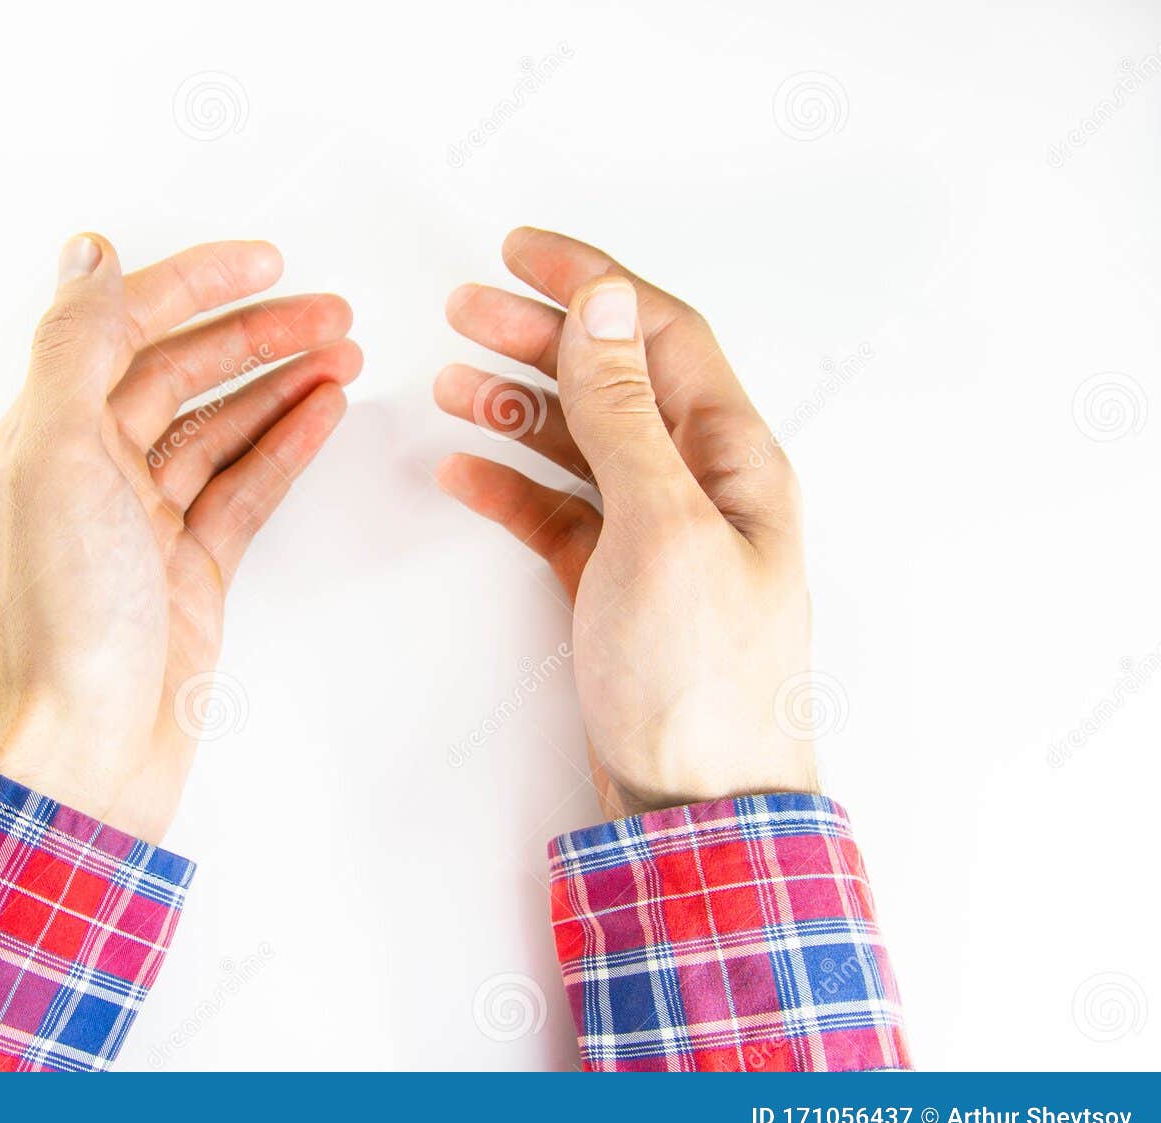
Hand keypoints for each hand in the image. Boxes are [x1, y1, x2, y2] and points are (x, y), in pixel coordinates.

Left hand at [0, 234, 359, 842]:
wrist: (81, 755)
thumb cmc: (58, 620)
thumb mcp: (55, 458)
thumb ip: (75, 348)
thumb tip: (86, 251)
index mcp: (48, 434)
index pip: (126, 329)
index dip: (196, 287)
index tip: (265, 261)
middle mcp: (92, 471)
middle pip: (182, 374)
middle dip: (257, 337)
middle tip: (332, 311)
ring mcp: (144, 524)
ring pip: (221, 430)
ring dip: (280, 386)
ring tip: (345, 351)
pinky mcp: (189, 574)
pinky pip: (243, 490)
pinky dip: (284, 448)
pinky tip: (323, 413)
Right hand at [435, 227, 817, 819]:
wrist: (698, 810)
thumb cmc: (698, 681)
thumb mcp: (659, 526)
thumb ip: (625, 414)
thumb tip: (603, 306)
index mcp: (733, 458)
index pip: (660, 334)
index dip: (591, 282)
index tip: (518, 250)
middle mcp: (701, 487)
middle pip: (614, 380)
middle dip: (540, 335)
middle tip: (463, 309)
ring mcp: (657, 537)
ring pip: (580, 443)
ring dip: (517, 404)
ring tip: (451, 380)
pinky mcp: (616, 587)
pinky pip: (558, 512)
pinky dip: (510, 484)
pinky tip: (465, 469)